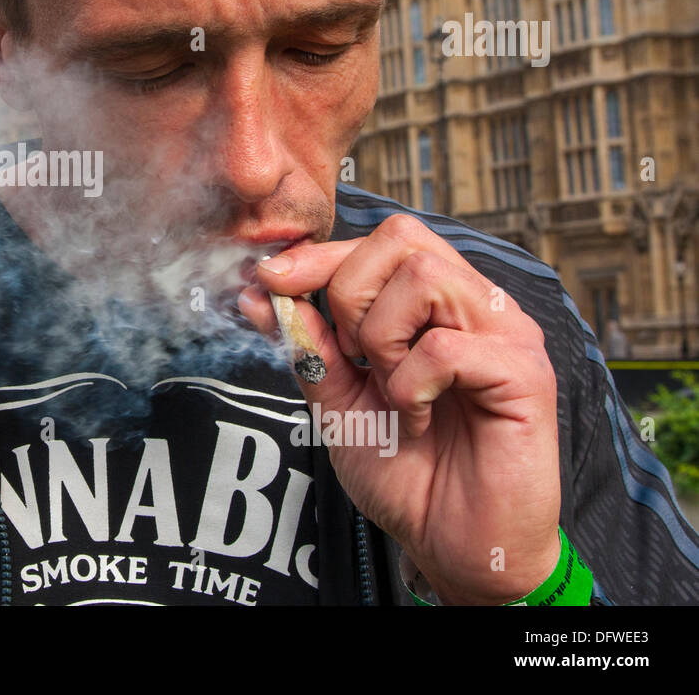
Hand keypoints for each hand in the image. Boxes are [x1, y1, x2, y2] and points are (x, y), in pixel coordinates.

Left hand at [237, 213, 561, 604]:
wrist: (453, 545)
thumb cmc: (407, 471)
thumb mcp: (338, 400)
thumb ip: (308, 344)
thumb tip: (261, 291)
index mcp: (439, 304)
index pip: (383, 241)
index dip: (321, 255)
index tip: (270, 280)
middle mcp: (478, 305)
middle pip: (402, 240)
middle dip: (350, 294)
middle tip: (353, 359)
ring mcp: (507, 334)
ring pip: (425, 277)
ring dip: (382, 339)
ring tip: (391, 390)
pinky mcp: (525, 374)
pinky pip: (445, 347)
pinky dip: (411, 386)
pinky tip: (419, 421)